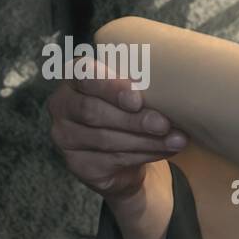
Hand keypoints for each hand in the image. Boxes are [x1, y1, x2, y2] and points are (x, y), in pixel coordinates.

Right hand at [47, 59, 186, 198]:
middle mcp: (62, 105)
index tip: (137, 99)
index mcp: (75, 77)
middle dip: (133, 119)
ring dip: (145, 140)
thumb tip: (171, 92)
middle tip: (163, 124)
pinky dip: (144, 155)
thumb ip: (142, 87)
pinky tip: (165, 151)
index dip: (110, 86)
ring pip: (105, 138)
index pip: (83, 74)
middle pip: (92, 111)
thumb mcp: (134, 93)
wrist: (125, 157)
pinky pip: (112, 159)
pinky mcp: (78, 164)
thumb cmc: (130, 112)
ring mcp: (66, 137)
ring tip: (176, 140)